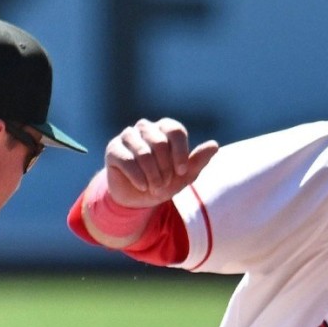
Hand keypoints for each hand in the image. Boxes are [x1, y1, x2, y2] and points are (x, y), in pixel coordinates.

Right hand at [104, 118, 218, 208]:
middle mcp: (145, 127)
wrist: (136, 199)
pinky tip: (142, 187)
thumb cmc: (162, 182)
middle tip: (165, 184)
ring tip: (154, 187)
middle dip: (165, 169)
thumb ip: (198, 161)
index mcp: (164, 128)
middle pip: (159, 143)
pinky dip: (139, 178)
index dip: (180, 153)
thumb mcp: (183, 176)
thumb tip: (214, 145)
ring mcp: (127, 137)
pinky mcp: (113, 149)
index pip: (175, 131)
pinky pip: (128, 161)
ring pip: (144, 153)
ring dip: (153, 176)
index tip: (182, 172)